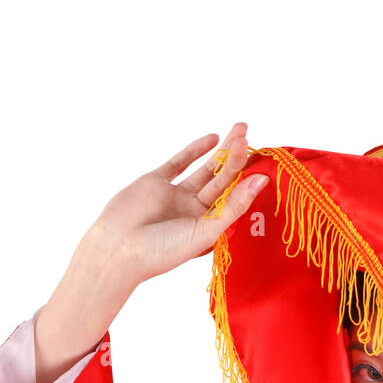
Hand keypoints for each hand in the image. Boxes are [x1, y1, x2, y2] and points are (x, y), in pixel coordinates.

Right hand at [87, 121, 267, 289]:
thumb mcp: (205, 230)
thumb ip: (234, 205)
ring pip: (205, 170)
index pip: (233, 201)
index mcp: (208, 227)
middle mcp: (194, 211)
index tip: (263, 163)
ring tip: (239, 131)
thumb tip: (261, 181)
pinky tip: (213, 139)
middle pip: (222, 181)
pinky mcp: (157, 181)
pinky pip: (180, 163)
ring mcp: (176, 195)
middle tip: (248, 136)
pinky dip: (195, 150)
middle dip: (235, 159)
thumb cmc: (163, 250)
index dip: (246, 181)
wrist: (119, 248)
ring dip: (221, 152)